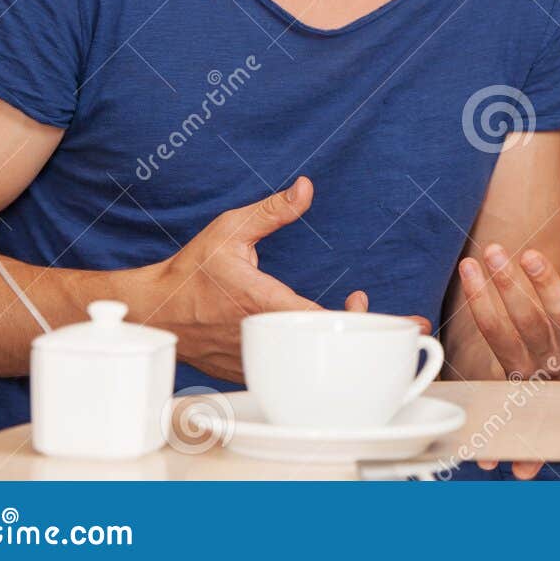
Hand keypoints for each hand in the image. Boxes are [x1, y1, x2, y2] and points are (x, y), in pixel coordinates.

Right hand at [140, 177, 420, 380]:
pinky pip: (292, 371)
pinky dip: (315, 358)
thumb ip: (272, 211)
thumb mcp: (230, 230)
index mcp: (264, 303)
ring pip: (312, 364)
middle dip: (365, 333)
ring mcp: (257, 361)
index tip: (405, 320)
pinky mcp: (251, 372)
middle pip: (329, 348)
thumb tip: (306, 188)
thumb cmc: (191, 270)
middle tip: (388, 318)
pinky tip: (326, 339)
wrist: (155, 311)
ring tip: (356, 318)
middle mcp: (264, 338)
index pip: (326, 321)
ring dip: (340, 345)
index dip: (366, 323)